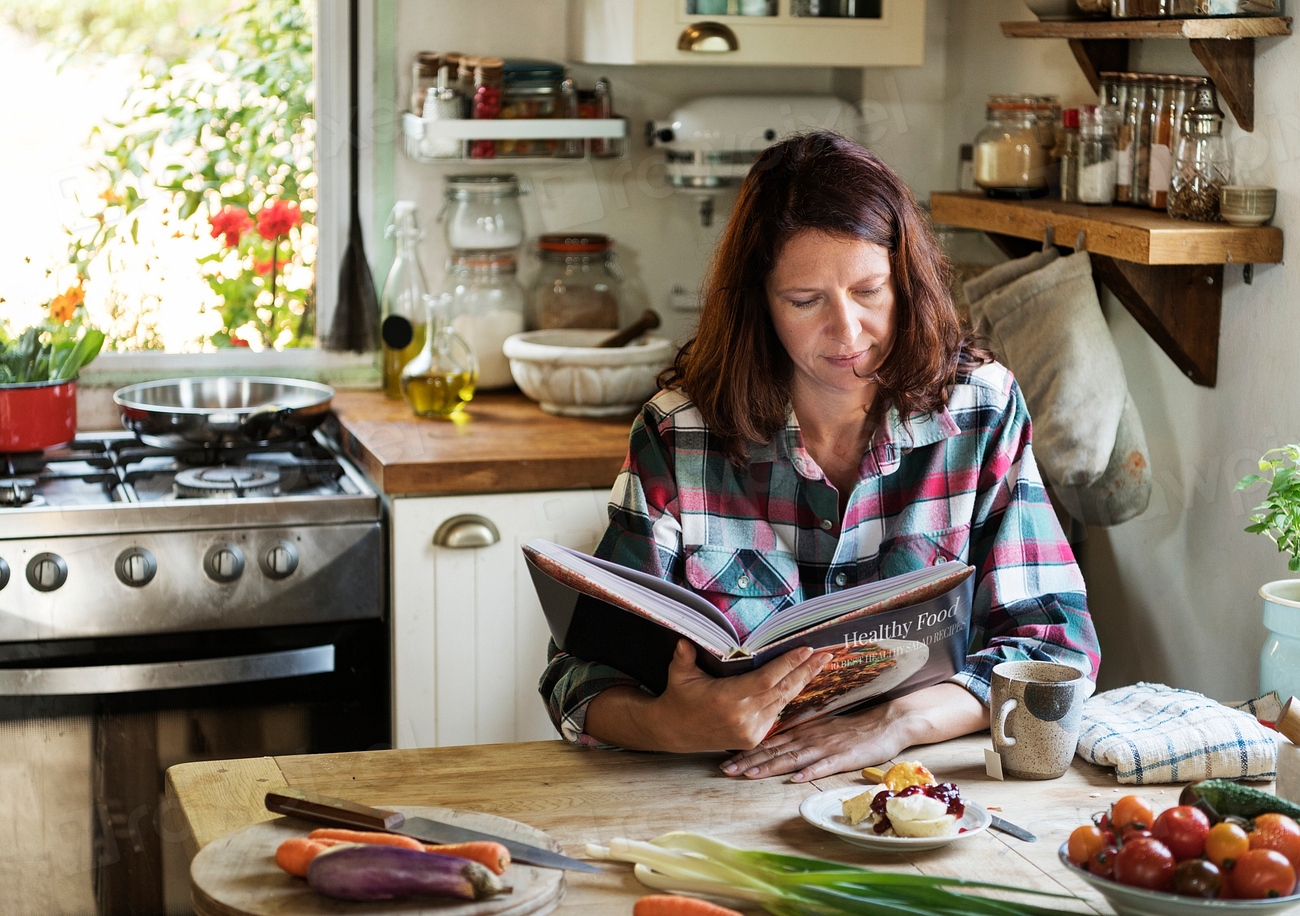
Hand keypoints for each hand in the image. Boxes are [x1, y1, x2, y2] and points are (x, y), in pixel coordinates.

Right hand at [583, 640, 830, 752]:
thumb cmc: (679, 697)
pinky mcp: (753, 738)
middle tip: (825, 654)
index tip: (807, 650)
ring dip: (801, 682)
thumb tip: (686, 638)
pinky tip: (799, 681)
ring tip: (818, 664)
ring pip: (782, 702)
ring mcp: (750, 731)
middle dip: (805, 671)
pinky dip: (787, 696)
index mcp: (728, 699)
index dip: (788, 665)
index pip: (767, 679)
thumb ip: (685, 655)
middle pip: (782, 690)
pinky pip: (775, 713)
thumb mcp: (679, 673)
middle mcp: (743, 717)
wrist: (674, 732)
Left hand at [719, 682, 987, 781]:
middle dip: (748, 760)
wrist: (886, 721)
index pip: (770, 742)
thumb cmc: (853, 728)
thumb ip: (800, 736)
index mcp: (803, 730)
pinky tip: (796, 778)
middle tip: (725, 770)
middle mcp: (809, 737)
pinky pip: (825, 765)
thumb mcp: (821, 728)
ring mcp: (826, 747)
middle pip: (774, 750)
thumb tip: (775, 745)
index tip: (725, 760)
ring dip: (770, 766)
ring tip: (749, 775)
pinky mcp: (844, 756)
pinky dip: (810, 771)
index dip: (747, 751)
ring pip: (793, 758)